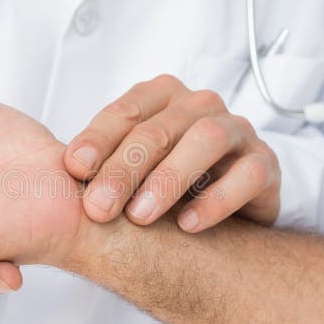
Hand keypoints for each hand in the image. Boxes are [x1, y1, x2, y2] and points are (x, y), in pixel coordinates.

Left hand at [64, 75, 279, 232]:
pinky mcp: (265, 164)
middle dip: (124, 168)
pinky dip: (217, 200)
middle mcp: (199, 106)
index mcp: (162, 97)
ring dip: (169, 178)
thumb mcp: (130, 168)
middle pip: (160, 128)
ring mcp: (237, 131)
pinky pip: (248, 174)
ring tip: (139, 217)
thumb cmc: (165, 182)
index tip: (72, 170)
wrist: (226, 208)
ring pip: (206, 139)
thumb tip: (58, 176)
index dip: (98, 137)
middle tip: (98, 209)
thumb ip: (101, 164)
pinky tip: (187, 225)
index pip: (126, 110)